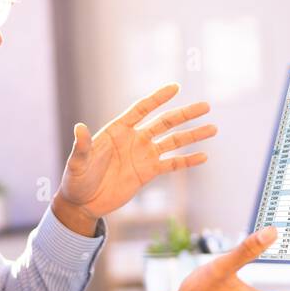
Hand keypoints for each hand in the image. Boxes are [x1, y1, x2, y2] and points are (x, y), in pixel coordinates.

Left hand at [54, 84, 216, 234]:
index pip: (141, 109)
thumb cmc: (76, 180)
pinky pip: (172, 164)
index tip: (175, 88)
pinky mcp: (148, 172)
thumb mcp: (77, 163)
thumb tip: (79, 128)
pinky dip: (187, 160)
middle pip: (164, 122)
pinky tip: (203, 156)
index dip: (158, 99)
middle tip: (206, 106)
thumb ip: (82, 146)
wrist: (83, 202)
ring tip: (213, 128)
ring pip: (173, 141)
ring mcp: (143, 155)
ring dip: (193, 135)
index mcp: (118, 130)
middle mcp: (134, 139)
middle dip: (185, 114)